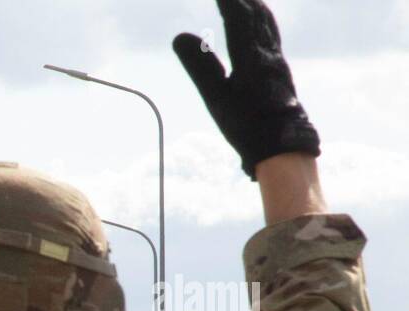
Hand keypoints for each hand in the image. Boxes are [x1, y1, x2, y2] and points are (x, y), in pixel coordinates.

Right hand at [174, 0, 319, 178]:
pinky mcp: (281, 72)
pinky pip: (272, 37)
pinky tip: (262, 27)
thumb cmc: (246, 123)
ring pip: (267, 25)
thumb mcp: (216, 97)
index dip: (228, 1)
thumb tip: (180, 36)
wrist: (282, 145)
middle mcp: (268, 54)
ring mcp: (277, 62)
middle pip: (256, 16)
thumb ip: (199, 65)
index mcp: (251, 58)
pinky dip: (264, 23)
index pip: (239, 19)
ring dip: (256, 7)